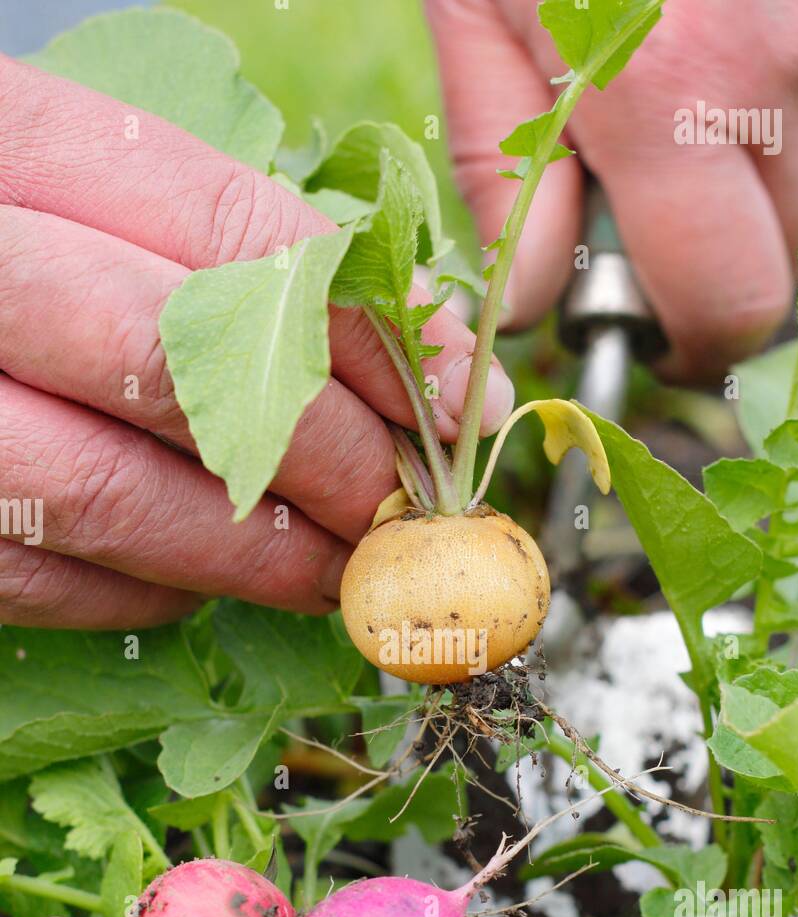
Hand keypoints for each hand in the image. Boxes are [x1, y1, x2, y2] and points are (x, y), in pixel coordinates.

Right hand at [0, 56, 514, 626]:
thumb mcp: (85, 193)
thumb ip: (237, 257)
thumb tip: (436, 361)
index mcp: (5, 146)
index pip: (234, 236)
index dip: (367, 332)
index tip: (454, 395)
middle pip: (184, 371)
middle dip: (327, 456)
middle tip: (403, 507)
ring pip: (113, 496)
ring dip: (257, 552)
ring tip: (340, 569)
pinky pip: (45, 576)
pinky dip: (151, 591)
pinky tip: (208, 581)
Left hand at [425, 0, 797, 378]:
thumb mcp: (477, 14)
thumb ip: (506, 173)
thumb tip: (535, 306)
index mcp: (672, 96)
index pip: (728, 304)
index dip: (687, 342)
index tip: (642, 334)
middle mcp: (781, 65)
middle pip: (785, 256)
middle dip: (717, 273)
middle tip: (649, 234)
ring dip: (747, 180)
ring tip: (672, 107)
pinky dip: (774, 104)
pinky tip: (714, 51)